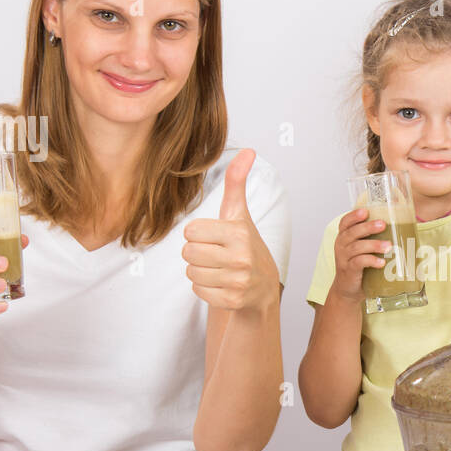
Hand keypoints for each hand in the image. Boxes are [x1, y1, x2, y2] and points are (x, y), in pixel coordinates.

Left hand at [182, 149, 279, 312]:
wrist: (262, 287)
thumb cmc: (245, 245)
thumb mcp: (240, 214)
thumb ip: (238, 182)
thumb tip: (248, 150)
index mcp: (239, 232)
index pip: (190, 232)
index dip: (198, 234)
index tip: (214, 238)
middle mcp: (240, 257)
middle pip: (188, 252)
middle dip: (196, 253)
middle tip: (215, 254)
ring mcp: (238, 281)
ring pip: (191, 272)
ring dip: (199, 271)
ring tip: (218, 269)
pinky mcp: (232, 300)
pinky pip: (198, 290)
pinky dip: (204, 288)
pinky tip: (220, 283)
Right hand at [330, 208, 390, 303]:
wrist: (348, 289)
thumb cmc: (358, 265)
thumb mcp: (362, 248)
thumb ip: (372, 237)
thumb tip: (401, 227)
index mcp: (344, 237)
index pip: (345, 222)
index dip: (354, 216)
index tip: (365, 211)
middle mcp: (341, 245)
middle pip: (352, 232)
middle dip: (368, 227)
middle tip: (383, 224)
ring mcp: (344, 258)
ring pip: (356, 247)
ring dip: (373, 245)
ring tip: (388, 246)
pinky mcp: (349, 271)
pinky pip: (358, 263)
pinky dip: (370, 260)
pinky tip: (381, 262)